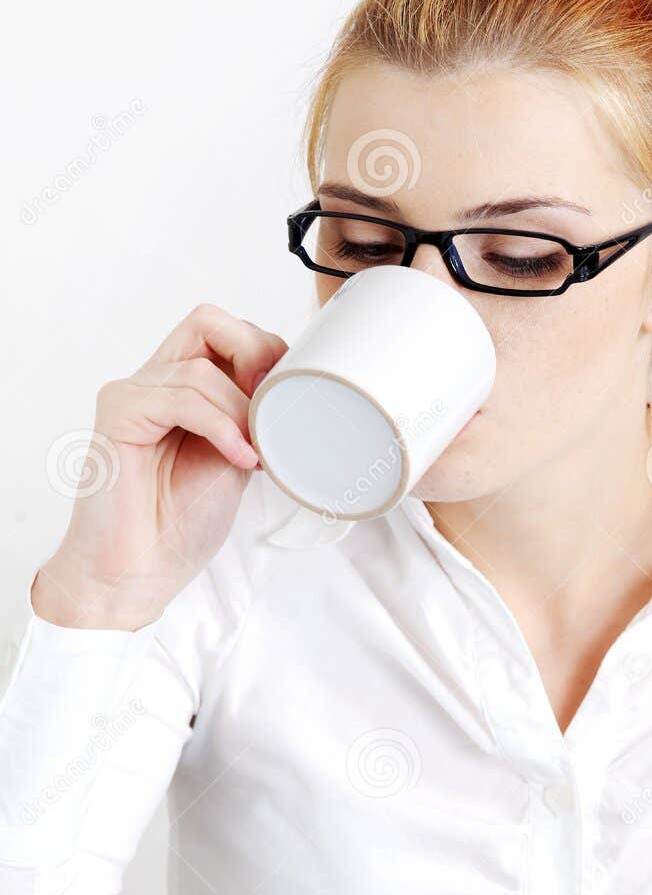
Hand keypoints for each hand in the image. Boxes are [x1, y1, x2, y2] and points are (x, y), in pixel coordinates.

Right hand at [32, 304, 285, 629]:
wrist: (137, 573)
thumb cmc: (179, 525)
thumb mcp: (236, 458)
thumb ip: (251, 418)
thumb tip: (290, 389)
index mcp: (181, 389)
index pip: (224, 331)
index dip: (264, 353)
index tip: (288, 398)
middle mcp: (153, 382)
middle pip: (208, 321)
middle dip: (254, 356)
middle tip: (273, 406)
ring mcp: (132, 394)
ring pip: (201, 369)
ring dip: (241, 412)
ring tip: (253, 455)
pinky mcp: (118, 413)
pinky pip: (182, 398)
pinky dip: (220, 426)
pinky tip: (238, 457)